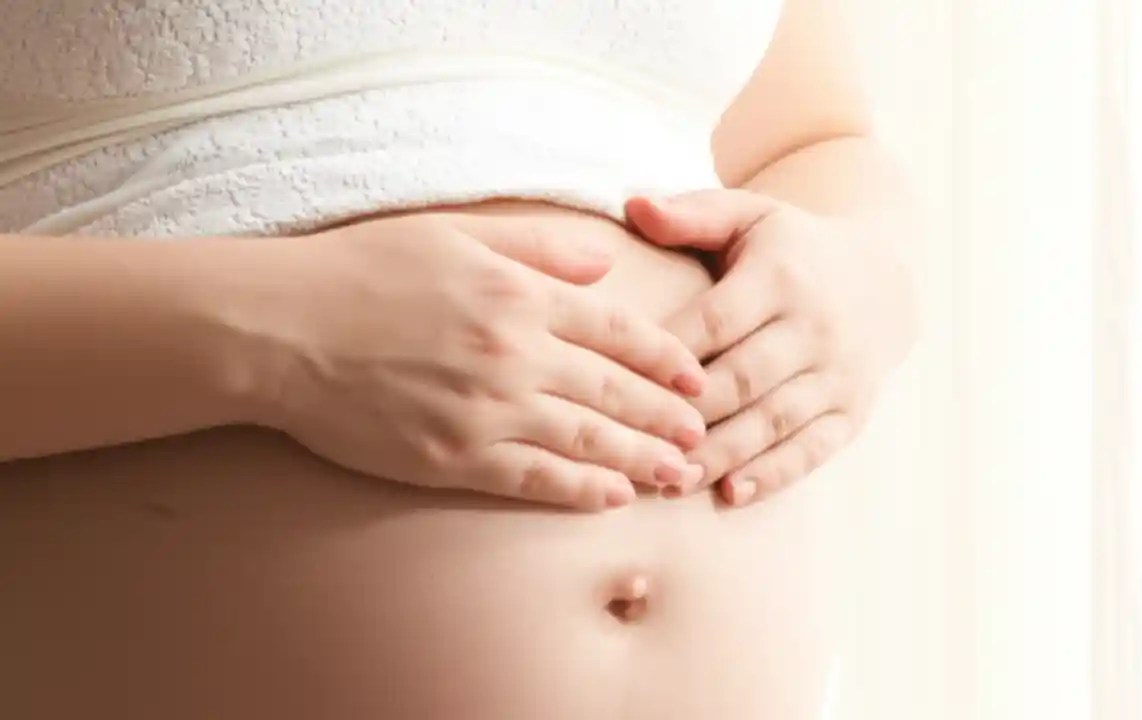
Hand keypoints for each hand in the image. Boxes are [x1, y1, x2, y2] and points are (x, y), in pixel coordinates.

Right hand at [239, 211, 707, 510]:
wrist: (278, 328)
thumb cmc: (360, 269)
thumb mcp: (454, 231)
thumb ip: (536, 246)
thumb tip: (603, 261)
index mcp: (518, 294)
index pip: (616, 330)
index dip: (663, 357)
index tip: (695, 377)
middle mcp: (514, 353)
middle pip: (613, 391)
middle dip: (666, 415)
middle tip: (705, 434)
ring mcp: (485, 410)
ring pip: (585, 440)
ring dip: (640, 459)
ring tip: (681, 475)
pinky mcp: (452, 457)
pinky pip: (533, 479)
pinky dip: (579, 490)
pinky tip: (613, 499)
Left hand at [626, 190, 914, 506]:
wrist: (883, 279)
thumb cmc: (790, 249)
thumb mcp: (749, 215)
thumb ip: (691, 214)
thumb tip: (632, 203)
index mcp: (781, 275)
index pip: (717, 319)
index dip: (672, 354)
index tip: (622, 380)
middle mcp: (815, 326)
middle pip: (744, 378)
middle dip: (691, 416)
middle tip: (637, 445)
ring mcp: (838, 373)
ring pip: (776, 420)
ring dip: (723, 454)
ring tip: (672, 479)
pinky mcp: (853, 410)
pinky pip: (814, 449)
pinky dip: (775, 474)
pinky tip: (732, 493)